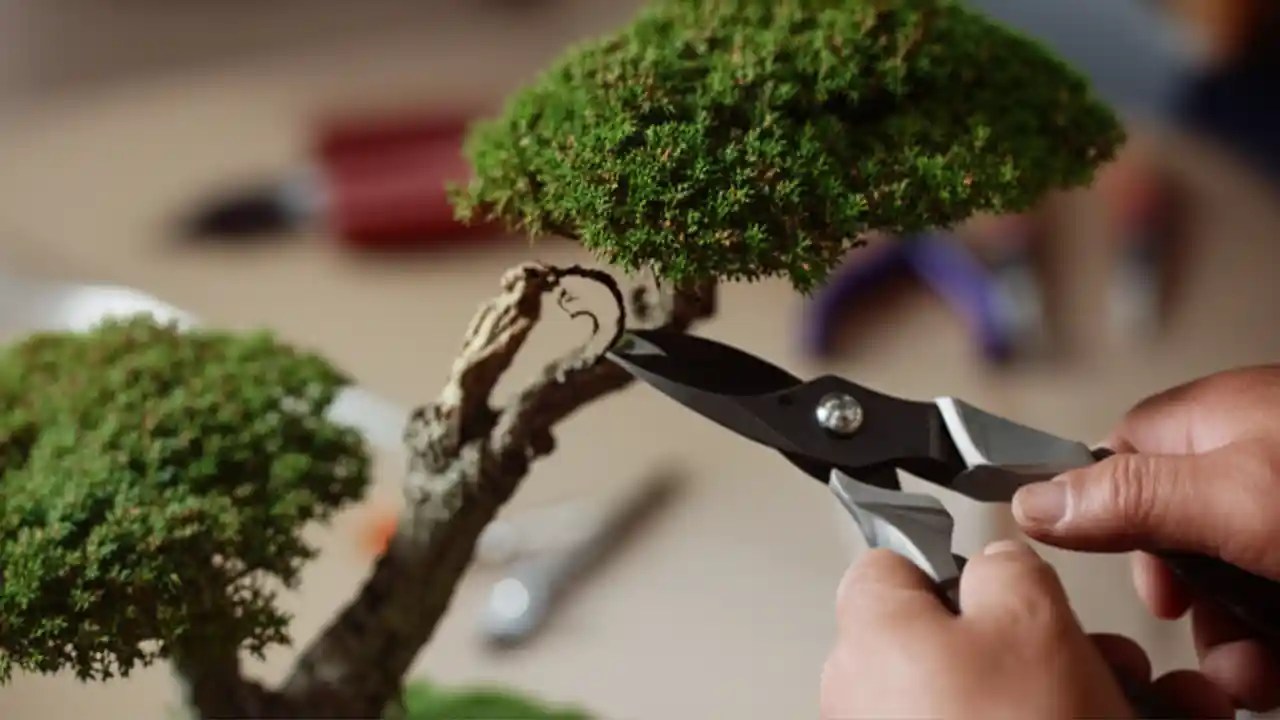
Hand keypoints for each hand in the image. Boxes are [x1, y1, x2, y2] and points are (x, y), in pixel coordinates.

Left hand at [820, 541, 1231, 718]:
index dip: (958, 565)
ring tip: (1151, 709)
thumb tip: (997, 566)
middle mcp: (871, 696)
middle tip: (1112, 663)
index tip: (1015, 583)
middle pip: (964, 639)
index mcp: (872, 636)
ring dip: (1082, 693)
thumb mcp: (1030, 618)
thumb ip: (1005, 568)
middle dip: (1052, 644)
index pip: (891, 567)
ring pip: (999, 698)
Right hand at [1013, 365, 1279, 711]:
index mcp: (1211, 420)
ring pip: (1225, 583)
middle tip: (1198, 631)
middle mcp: (1249, 460)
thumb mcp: (1237, 494)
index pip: (1115, 459)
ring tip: (1255, 669)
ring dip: (1230, 642)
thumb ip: (1130, 495)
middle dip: (1179, 603)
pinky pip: (1267, 605)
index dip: (1101, 520)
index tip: (1097, 567)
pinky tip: (1279, 666)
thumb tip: (1034, 501)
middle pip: (1169, 536)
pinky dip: (1269, 646)